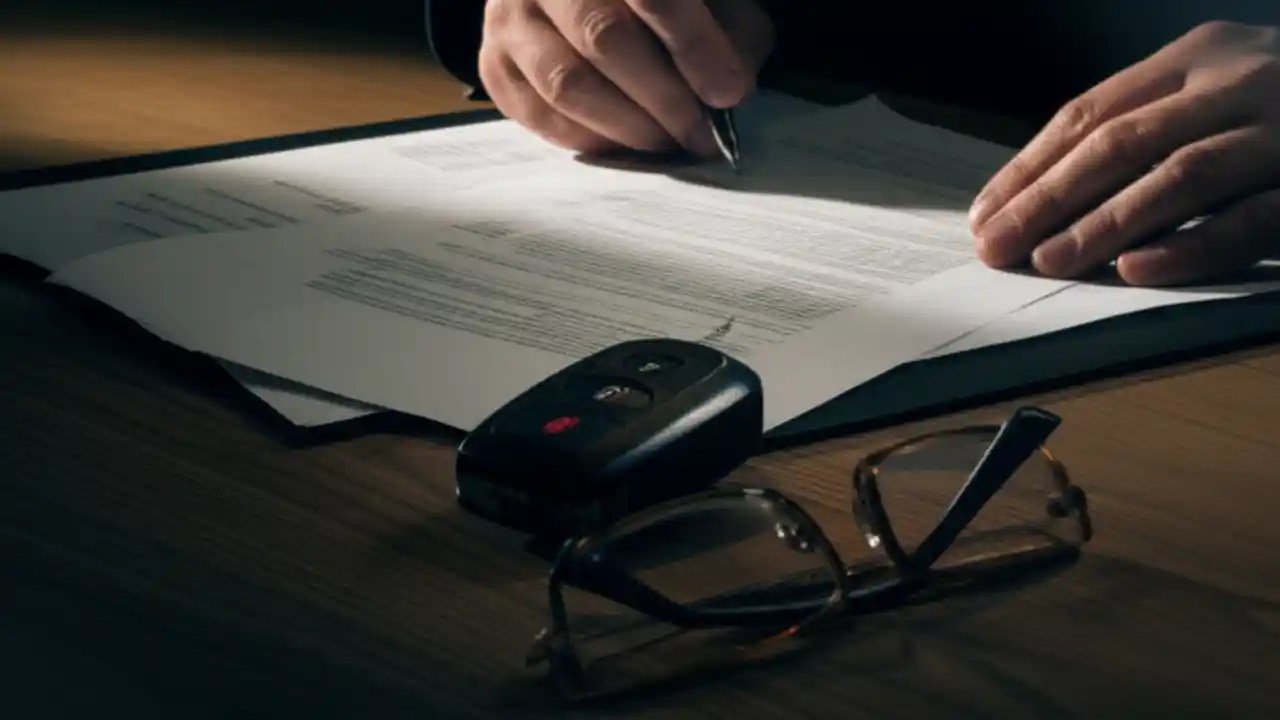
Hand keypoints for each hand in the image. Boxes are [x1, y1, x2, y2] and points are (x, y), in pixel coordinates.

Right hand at [478, 0, 774, 155]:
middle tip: (700, 134)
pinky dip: (588, 139)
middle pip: (603, 36)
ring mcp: (510, 16)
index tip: (728, 91)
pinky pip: (537, 114)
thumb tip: (729, 89)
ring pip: (566, 82)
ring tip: (668, 142)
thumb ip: (728, 30)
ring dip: (627, 127)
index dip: (695, 45)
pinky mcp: (493, 62)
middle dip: (664, 98)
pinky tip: (623, 142)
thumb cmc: (656, 0)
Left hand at [970, 21, 1279, 285]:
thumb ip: (1150, 127)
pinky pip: (1252, 218)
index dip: (1030, 168)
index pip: (1089, 114)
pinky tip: (1138, 268)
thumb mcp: (1218, 93)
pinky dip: (1191, 245)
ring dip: (1104, 223)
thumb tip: (1047, 196)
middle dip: (1047, 200)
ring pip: (1178, 175)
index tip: (985, 214)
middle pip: (1119, 142)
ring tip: (1048, 262)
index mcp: (1198, 56)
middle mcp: (1237, 81)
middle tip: (996, 247)